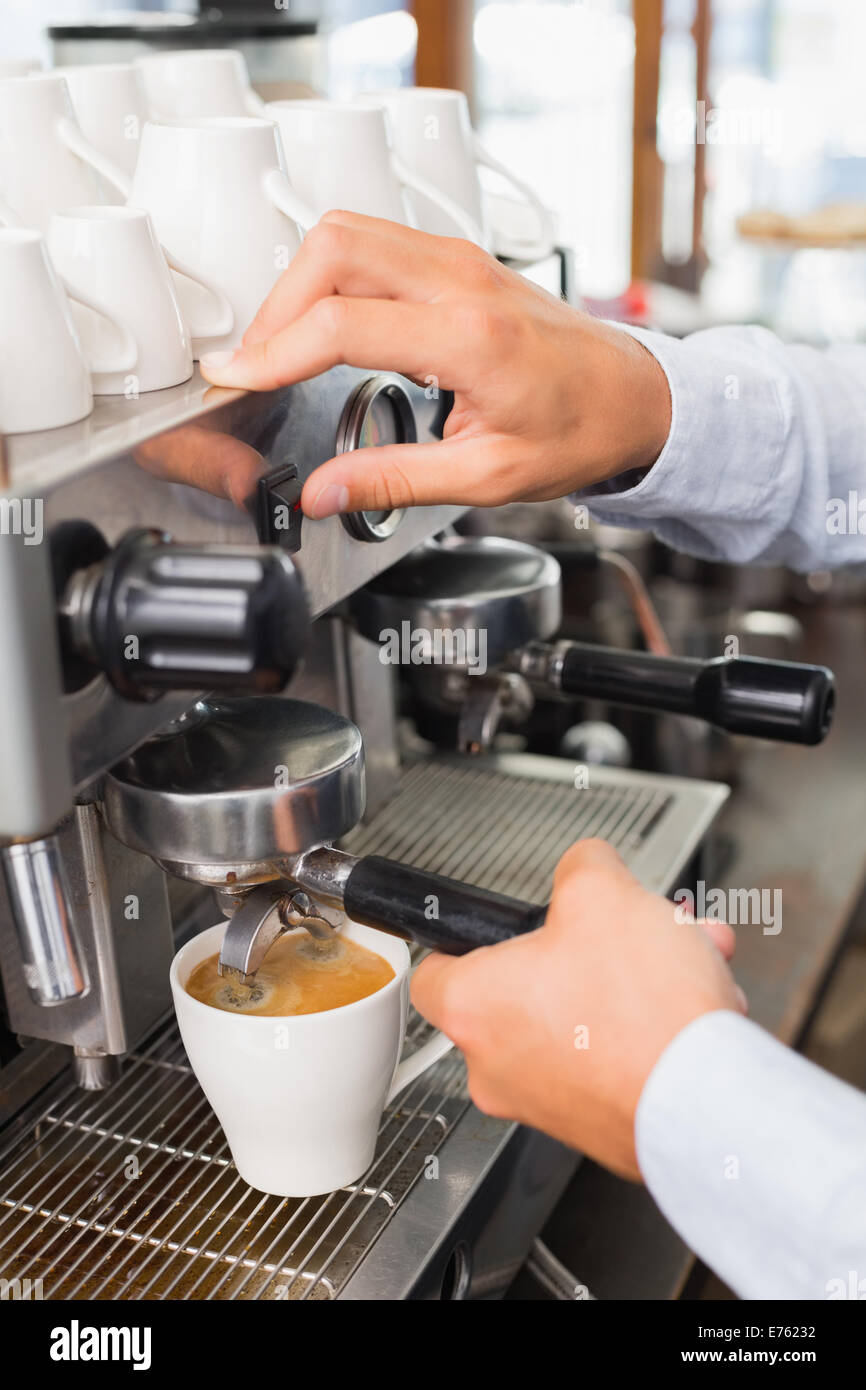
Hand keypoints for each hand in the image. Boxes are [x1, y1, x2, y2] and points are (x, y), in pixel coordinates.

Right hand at [200, 212, 670, 519]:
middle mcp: (462, 281)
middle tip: (252, 363)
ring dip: (298, 283)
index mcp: (470, 338)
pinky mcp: (457, 258)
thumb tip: (323, 493)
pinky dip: (329, 274)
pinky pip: (374, 240)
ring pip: (347, 231)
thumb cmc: (579, 430)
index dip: (274, 353)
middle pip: (331, 248)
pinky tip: (321, 321)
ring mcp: (460, 259)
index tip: (238, 379)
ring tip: (277, 345)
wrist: (634, 397)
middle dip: (275, 306)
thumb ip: (393, 482)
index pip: (341, 324)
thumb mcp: (486, 477)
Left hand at [411, 839, 744, 1180]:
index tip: (489, 931)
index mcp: (474, 1007)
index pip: (433, 971)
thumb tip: (584, 865)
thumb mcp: (604, 894)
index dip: (464, 939)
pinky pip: (614, 1058)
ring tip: (680, 960)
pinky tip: (693, 1004)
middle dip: (592, 947)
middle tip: (626, 930)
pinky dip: (650, 1027)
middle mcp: (497, 1066)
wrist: (707, 1101)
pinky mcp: (596, 1124)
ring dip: (633, 981)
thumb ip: (581, 865)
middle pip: (530, 986)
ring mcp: (546, 1103)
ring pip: (583, 1018)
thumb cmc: (643, 1016)